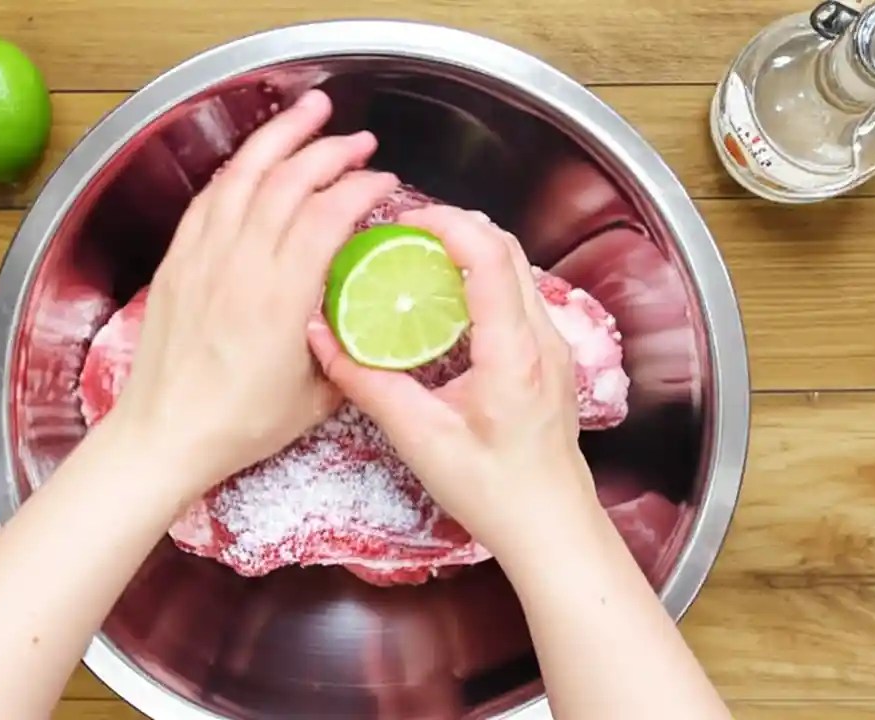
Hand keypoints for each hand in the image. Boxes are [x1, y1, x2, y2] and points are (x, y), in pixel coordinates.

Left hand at [110, 90, 398, 492]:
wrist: (165, 434)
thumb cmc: (241, 424)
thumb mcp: (316, 399)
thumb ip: (346, 352)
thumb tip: (365, 321)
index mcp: (280, 296)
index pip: (326, 213)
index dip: (360, 186)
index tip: (383, 182)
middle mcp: (240, 264)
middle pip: (287, 180)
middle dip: (329, 149)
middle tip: (360, 140)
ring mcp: (203, 257)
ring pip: (243, 175)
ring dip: (279, 137)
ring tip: (309, 113)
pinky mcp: (178, 261)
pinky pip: (209, 199)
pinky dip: (238, 171)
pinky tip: (256, 161)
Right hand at [307, 206, 598, 562]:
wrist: (552, 528)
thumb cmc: (493, 491)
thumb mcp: (420, 438)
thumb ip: (367, 384)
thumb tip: (321, 338)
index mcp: (513, 352)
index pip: (490, 257)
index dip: (449, 224)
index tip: (405, 220)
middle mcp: (543, 338)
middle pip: (507, 251)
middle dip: (456, 229)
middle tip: (404, 235)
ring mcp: (554, 346)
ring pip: (516, 271)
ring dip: (471, 253)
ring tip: (420, 261)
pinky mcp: (550, 359)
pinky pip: (518, 297)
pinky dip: (482, 281)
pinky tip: (446, 304)